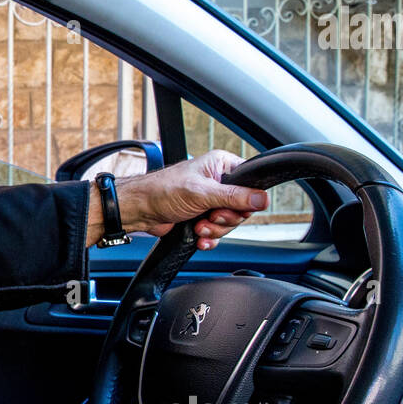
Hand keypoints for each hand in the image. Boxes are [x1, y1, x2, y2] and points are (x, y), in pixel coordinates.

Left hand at [86, 150, 268, 249]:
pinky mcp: (202, 217)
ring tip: (199, 226)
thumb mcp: (203, 193)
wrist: (140, 210)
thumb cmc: (163, 191)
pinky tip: (199, 236)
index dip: (246, 200)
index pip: (251, 184)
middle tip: (210, 216)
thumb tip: (262, 198)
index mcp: (221, 166)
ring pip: (230, 223)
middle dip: (225, 219)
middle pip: (242, 208)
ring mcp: (210, 201)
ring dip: (215, 230)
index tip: (234, 208)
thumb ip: (234, 197)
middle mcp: (218, 182)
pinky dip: (209, 237)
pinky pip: (217, 232)